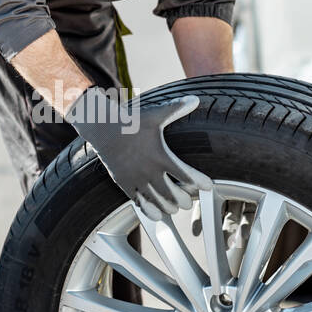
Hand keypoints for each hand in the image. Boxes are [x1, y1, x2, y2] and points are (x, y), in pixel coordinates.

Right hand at [67, 88, 211, 219]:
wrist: (103, 129)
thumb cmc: (131, 122)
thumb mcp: (156, 114)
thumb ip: (176, 108)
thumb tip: (196, 99)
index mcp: (161, 156)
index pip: (187, 175)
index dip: (199, 183)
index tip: (208, 187)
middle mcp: (150, 171)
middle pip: (172, 195)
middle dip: (182, 201)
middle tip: (188, 202)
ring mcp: (136, 179)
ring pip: (156, 201)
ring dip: (166, 208)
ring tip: (172, 209)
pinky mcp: (124, 183)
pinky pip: (138, 202)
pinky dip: (148, 209)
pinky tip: (154, 213)